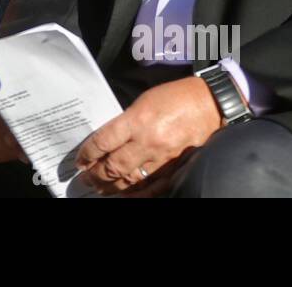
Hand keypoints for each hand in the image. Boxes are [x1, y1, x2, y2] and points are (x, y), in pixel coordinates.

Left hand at [74, 76, 222, 194]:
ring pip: (131, 180)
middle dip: (96, 174)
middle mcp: (148, 141)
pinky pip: (153, 187)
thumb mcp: (144, 100)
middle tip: (86, 178)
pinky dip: (137, 194)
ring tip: (101, 188)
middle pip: (114, 166)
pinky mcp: (176, 167)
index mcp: (137, 120)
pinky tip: (126, 195)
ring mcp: (163, 157)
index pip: (103, 141)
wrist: (210, 103)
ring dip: (113, 186)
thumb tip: (109, 141)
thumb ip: (126, 121)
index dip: (88, 153)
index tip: (80, 160)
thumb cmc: (176, 97)